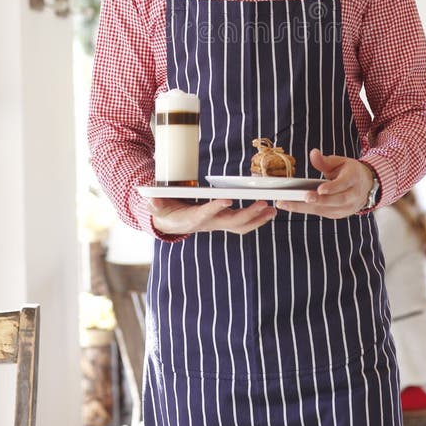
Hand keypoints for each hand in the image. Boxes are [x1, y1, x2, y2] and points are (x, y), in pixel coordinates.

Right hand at [148, 196, 276, 235]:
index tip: (227, 199)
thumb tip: (152, 200)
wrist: (170, 223)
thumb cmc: (164, 210)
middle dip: (248, 214)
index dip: (215, 208)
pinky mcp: (224, 222)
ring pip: (241, 226)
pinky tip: (270, 211)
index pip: (205, 214)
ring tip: (273, 209)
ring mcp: (218, 224)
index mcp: (192, 219)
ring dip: (258, 219)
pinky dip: (258, 219)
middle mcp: (209, 224)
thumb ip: (155, 203)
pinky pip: (244, 224)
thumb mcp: (156, 206)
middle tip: (263, 203)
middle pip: (231, 222)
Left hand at [275, 148, 375, 218]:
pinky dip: (308, 210)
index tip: (319, 189)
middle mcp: (353, 195)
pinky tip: (293, 206)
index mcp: (354, 178)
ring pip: (327, 210)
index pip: (343, 184)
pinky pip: (324, 213)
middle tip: (298, 198)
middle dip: (317, 201)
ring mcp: (348, 207)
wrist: (366, 185)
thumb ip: (325, 160)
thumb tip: (313, 153)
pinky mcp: (341, 214)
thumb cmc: (350, 172)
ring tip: (286, 203)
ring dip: (306, 208)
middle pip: (335, 201)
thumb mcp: (340, 161)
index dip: (332, 188)